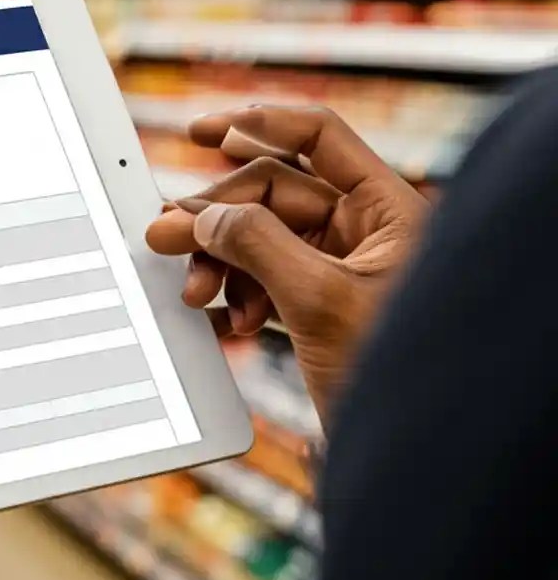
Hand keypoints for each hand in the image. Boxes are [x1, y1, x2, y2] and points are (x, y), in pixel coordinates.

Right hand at [146, 106, 428, 416]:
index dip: (258, 125)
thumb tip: (206, 216)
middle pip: (272, 195)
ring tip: (198, 295)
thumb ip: (258, 246)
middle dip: (218, 219)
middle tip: (165, 237)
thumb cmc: (395, 377)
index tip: (201, 133)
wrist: (414, 454)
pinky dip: (240, 296)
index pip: (317, 138)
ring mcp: (342, 269)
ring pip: (261, 241)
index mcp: (386, 209)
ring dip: (221, 263)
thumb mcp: (320, 301)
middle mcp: (365, 232)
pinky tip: (228, 321)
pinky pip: (266, 281)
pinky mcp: (321, 306)